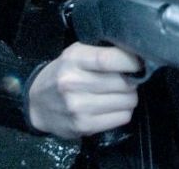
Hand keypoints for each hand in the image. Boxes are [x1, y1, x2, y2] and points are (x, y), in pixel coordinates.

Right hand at [26, 43, 142, 139]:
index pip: (108, 59)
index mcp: (74, 59)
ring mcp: (78, 107)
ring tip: (119, 93)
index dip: (131, 62)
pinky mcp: (84, 126)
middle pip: (123, 83)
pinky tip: (113, 107)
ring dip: (129, 97)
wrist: (38, 104)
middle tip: (128, 79)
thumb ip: (101, 52)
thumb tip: (136, 54)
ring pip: (127, 101)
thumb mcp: (75, 54)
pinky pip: (122, 118)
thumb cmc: (63, 73)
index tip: (141, 63)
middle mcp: (74, 83)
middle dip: (132, 81)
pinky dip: (123, 112)